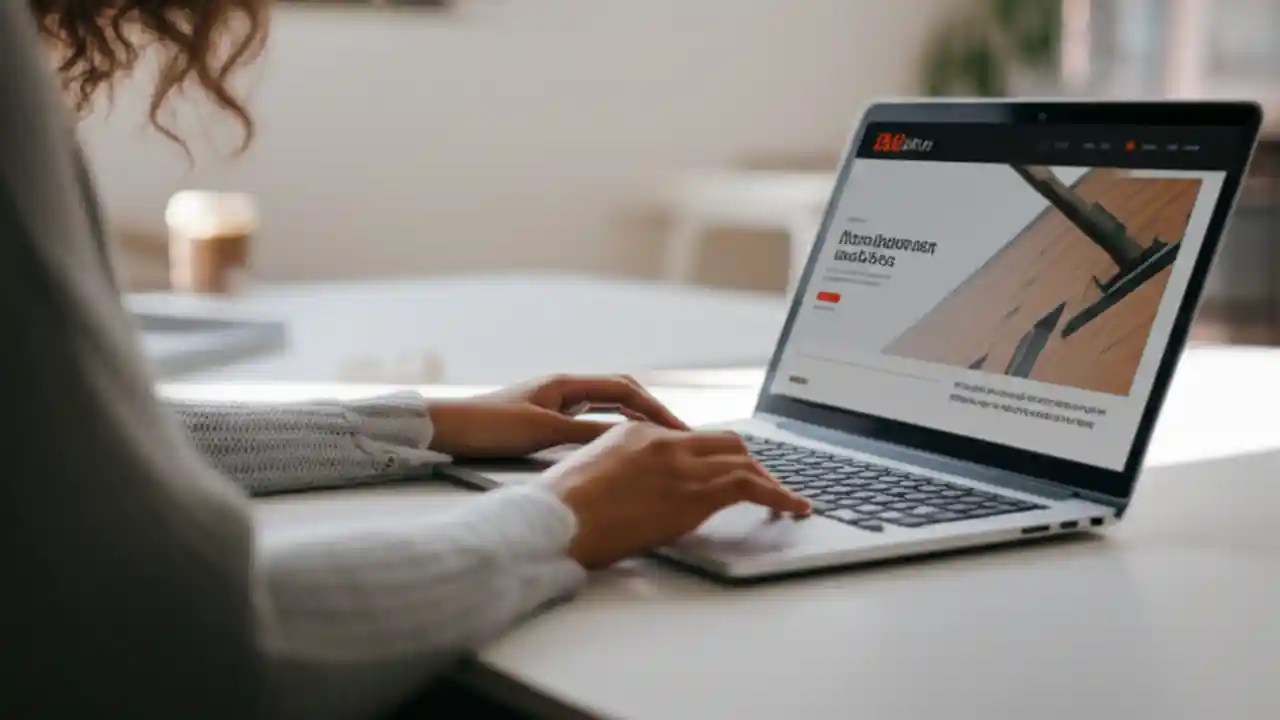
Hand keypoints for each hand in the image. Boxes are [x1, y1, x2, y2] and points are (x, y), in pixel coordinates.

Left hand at [428, 374, 688, 457]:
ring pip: (606, 408)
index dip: (655, 408)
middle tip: (679, 435)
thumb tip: (629, 436)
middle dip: (651, 412)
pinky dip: (611, 430)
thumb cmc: (489, 426)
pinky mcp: (544, 420)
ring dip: (634, 420)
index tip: (680, 429)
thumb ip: (586, 432)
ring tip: (659, 442)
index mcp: (566, 384)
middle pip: (620, 394)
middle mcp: (564, 389)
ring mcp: (555, 404)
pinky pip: (589, 421)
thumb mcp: (542, 431)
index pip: (624, 389)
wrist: (447, 430)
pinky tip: (620, 447)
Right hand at [541, 423, 810, 568]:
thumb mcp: (586, 475)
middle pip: (725, 442)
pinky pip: (750, 486)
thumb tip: (630, 492)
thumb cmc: (558, 510)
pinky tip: (793, 507)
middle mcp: (664, 442)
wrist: (552, 521)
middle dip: (749, 462)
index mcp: (636, 434)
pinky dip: (779, 495)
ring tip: (787, 500)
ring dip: (769, 481)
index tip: (727, 470)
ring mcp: (681, 465)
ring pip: (743, 461)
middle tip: (762, 484)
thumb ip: (617, 472)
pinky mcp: (693, 494)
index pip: (691, 438)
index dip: (715, 457)